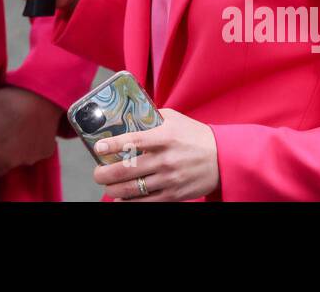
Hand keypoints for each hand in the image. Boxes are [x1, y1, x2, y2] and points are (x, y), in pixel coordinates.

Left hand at [0, 86, 62, 194]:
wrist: (42, 94)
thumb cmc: (7, 101)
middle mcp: (11, 163)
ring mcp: (30, 159)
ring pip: (15, 163)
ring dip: (10, 155)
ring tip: (13, 133)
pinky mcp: (45, 153)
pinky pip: (31, 154)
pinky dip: (27, 148)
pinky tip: (28, 131)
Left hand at [90, 108, 219, 200]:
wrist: (223, 158)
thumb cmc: (195, 135)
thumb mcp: (174, 119)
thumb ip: (151, 117)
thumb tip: (126, 115)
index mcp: (165, 136)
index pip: (133, 141)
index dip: (112, 145)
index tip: (98, 147)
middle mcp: (166, 159)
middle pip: (127, 170)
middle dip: (105, 174)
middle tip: (97, 173)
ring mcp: (170, 179)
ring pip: (133, 189)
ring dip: (113, 190)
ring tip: (106, 186)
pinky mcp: (174, 195)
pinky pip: (146, 203)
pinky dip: (129, 202)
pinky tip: (121, 199)